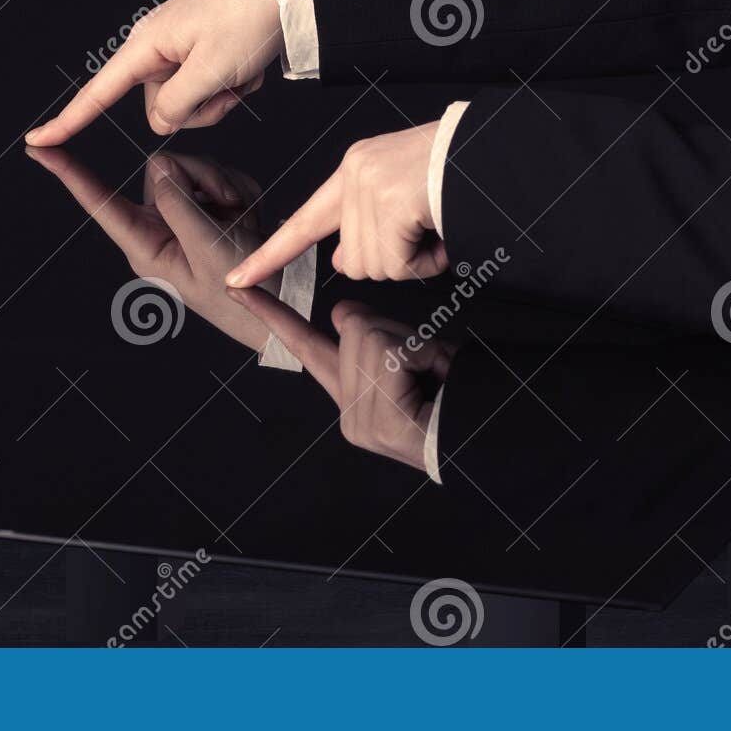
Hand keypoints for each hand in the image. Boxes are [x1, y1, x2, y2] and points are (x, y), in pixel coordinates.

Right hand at [26, 0, 281, 144]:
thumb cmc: (249, 17)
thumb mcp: (212, 70)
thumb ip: (178, 105)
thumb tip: (162, 121)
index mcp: (148, 45)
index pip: (98, 91)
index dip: (69, 119)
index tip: (37, 140)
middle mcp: (158, 46)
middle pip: (160, 109)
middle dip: (197, 111)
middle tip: (230, 88)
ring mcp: (182, 48)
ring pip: (190, 103)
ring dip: (220, 98)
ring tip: (244, 73)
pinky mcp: (205, 50)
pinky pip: (211, 87)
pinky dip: (234, 84)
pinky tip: (251, 65)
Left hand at [28, 146, 279, 350]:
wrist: (284, 298)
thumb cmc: (240, 290)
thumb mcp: (206, 247)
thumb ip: (179, 204)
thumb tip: (161, 165)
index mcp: (145, 244)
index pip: (100, 203)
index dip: (69, 173)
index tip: (37, 148)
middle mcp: (160, 226)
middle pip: (163, 169)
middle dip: (199, 179)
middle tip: (228, 211)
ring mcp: (187, 215)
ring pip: (196, 167)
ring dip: (226, 187)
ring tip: (242, 222)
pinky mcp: (213, 206)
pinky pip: (223, 174)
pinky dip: (242, 191)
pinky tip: (250, 219)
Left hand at [227, 122, 445, 287]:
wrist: (495, 149)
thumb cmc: (459, 174)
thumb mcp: (402, 195)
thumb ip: (366, 225)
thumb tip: (339, 262)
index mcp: (355, 171)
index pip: (303, 222)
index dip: (270, 256)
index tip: (237, 279)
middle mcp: (355, 173)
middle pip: (352, 262)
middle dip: (395, 261)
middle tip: (427, 234)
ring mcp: (371, 186)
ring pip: (375, 267)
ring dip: (414, 262)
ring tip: (438, 229)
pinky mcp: (391, 200)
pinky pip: (399, 263)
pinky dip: (428, 261)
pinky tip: (442, 232)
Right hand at [228, 288, 454, 471]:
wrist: (492, 442)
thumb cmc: (462, 400)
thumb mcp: (417, 356)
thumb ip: (370, 335)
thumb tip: (338, 312)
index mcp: (353, 399)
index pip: (304, 348)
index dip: (271, 316)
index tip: (238, 289)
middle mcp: (349, 416)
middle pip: (354, 327)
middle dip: (401, 333)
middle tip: (432, 371)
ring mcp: (361, 423)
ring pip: (372, 336)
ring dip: (417, 347)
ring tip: (436, 382)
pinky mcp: (379, 423)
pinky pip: (393, 354)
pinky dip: (425, 357)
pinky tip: (435, 388)